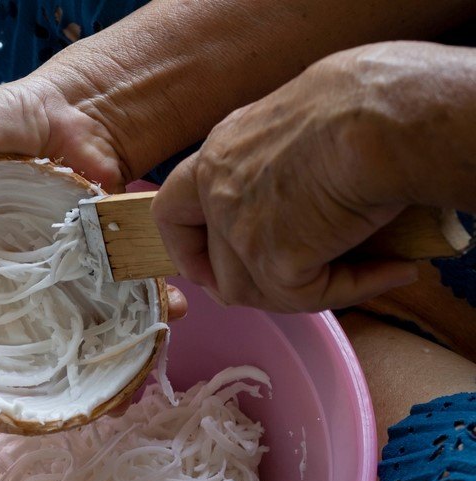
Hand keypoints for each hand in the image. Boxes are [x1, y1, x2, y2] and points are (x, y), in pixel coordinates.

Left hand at [149, 44, 441, 312]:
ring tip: (366, 269)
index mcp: (221, 151)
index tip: (208, 266)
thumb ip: (285, 162)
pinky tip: (396, 269)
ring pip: (254, 290)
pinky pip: (309, 295)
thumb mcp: (304, 122)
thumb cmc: (373, 99)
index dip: (187, 247)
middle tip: (303, 286)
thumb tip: (315, 191)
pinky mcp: (274, 259)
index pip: (171, 210)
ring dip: (306, 290)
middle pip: (215, 265)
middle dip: (254, 286)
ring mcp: (239, 227)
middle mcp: (218, 190)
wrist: (390, 112)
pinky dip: (354, 288)